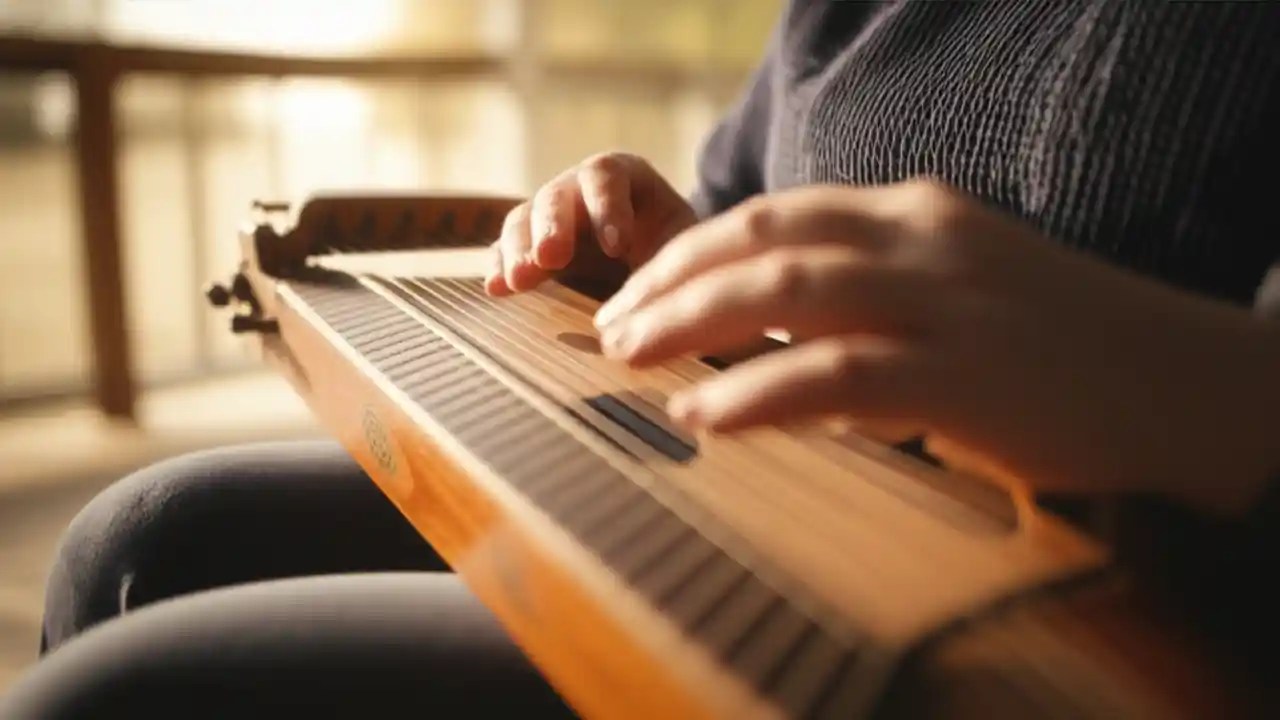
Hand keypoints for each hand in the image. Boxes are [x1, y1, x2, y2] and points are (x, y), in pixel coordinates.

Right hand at [486, 152, 696, 295]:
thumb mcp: (682, 244)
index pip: (607, 176)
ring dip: (519, 249)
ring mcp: (547, 216)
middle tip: (551, 257)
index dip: (608, 207)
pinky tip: (496, 288)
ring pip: (523, 220)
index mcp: (623, 176)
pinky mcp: (527, 246)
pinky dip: (499, 267)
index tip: (617, 247)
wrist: (651, 260)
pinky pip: (505, 251)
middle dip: (552, 226)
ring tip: (520, 281)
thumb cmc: (671, 247)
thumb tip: (663, 300)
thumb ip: (671, 258)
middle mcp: (577, 188)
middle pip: (556, 196)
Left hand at [594, 180, 1279, 515]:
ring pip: (782, 294)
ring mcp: (943, 303)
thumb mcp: (962, 290)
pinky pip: (833, 377)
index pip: (776, 215)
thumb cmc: (1066, 347)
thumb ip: (877, 298)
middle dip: (670, 281)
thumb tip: (783, 344)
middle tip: (611, 325)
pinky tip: (703, 415)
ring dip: (688, 323)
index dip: (694, 249)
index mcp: (917, 214)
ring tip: (628, 357)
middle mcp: (921, 241)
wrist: (1185, 383)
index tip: (641, 288)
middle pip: (760, 242)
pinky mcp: (963, 376)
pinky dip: (753, 394)